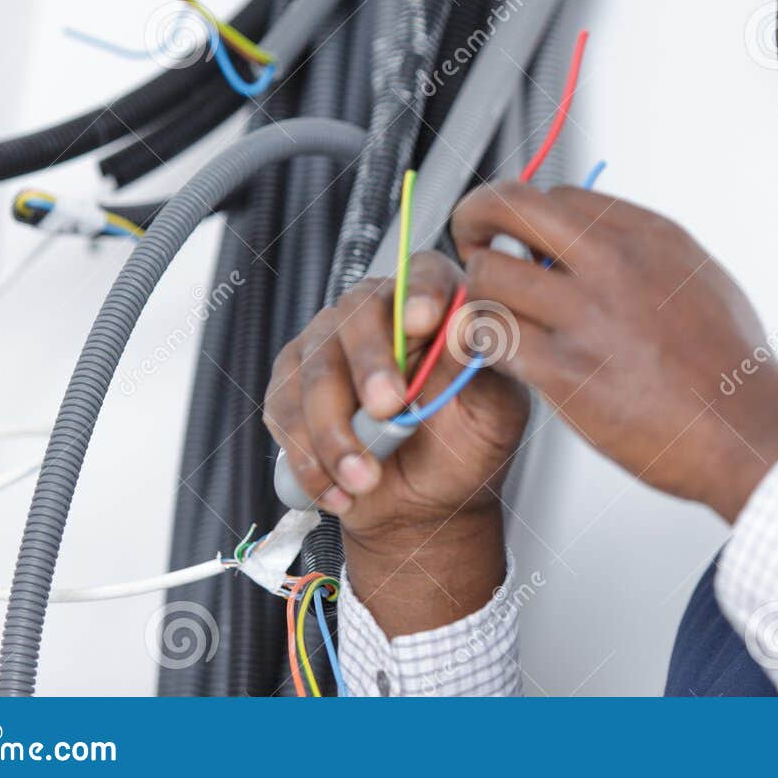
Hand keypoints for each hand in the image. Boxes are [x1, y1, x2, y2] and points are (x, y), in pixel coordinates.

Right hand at [263, 251, 529, 630]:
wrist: (426, 502)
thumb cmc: (466, 446)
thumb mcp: (492, 413)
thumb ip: (476, 368)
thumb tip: (466, 328)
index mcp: (436, 304)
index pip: (424, 276)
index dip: (421, 294)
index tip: (424, 322)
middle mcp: (377, 314)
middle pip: (358, 316)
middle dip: (370, 365)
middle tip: (388, 408)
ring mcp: (328, 345)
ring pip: (317, 370)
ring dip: (336, 431)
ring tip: (365, 478)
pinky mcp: (292, 384)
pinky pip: (285, 409)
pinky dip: (309, 455)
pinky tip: (338, 486)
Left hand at [449, 182, 777, 520]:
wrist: (747, 432)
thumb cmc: (732, 369)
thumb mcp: (701, 278)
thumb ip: (646, 253)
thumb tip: (605, 241)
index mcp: (647, 235)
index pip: (557, 196)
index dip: (528, 217)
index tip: (520, 238)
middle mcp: (612, 262)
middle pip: (509, 207)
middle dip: (475, 218)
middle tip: (468, 240)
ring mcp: (585, 315)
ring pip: (487, 274)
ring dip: (476, 292)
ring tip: (488, 314)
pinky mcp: (564, 371)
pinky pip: (490, 336)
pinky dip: (481, 341)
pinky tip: (496, 353)